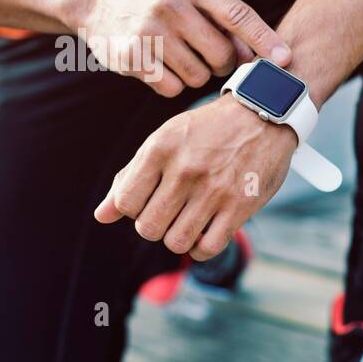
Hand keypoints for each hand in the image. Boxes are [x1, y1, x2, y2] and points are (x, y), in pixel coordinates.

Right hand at [79, 0, 291, 96]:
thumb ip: (227, 20)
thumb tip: (264, 56)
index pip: (239, 15)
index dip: (265, 41)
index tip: (286, 61)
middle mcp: (171, 3)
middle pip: (222, 55)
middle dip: (222, 64)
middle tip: (208, 56)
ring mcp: (149, 30)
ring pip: (199, 77)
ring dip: (196, 75)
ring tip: (178, 56)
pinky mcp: (131, 57)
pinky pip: (173, 89)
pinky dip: (172, 85)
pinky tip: (159, 66)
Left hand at [94, 95, 297, 258]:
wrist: (262, 113)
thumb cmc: (207, 131)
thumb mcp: (164, 141)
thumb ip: (130, 177)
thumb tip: (101, 216)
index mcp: (160, 149)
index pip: (126, 203)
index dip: (133, 209)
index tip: (150, 200)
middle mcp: (186, 169)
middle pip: (149, 227)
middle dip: (155, 226)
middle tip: (170, 213)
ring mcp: (215, 189)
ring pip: (177, 241)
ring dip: (178, 238)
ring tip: (188, 223)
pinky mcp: (241, 205)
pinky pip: (209, 247)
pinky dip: (201, 248)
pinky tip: (205, 232)